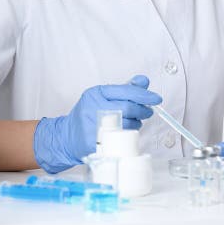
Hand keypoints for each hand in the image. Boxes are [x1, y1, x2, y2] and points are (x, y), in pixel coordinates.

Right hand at [33, 75, 161, 173]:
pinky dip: (129, 136)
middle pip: (128, 108)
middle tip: (148, 111)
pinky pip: (121, 139)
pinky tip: (126, 133)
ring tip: (133, 122)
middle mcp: (93, 108)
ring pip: (127, 124)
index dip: (144, 95)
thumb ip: (124, 89)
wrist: (67, 137)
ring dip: (137, 123)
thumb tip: (144, 81)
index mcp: (96, 93)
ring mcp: (94, 126)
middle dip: (143, 110)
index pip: (125, 91)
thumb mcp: (102, 96)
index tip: (156, 98)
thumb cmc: (88, 114)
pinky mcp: (96, 143)